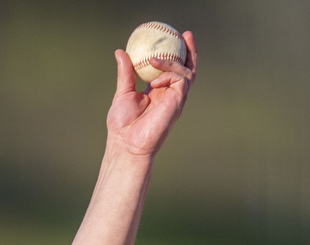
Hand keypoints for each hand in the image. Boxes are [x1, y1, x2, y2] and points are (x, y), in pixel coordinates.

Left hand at [107, 31, 196, 157]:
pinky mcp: (177, 102)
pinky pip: (181, 79)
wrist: (127, 144)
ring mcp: (174, 99)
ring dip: (171, 62)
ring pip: (185, 71)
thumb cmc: (122, 126)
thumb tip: (120, 52)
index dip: (175, 54)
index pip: (171, 70)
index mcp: (157, 92)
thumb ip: (126, 73)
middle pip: (187, 68)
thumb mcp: (123, 93)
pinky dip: (169, 74)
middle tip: (186, 34)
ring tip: (153, 60)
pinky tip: (155, 82)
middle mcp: (168, 95)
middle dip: (189, 51)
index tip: (173, 38)